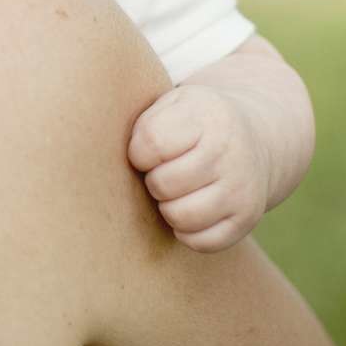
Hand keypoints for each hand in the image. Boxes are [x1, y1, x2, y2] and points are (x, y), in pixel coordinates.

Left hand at [126, 84, 271, 252]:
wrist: (254, 138)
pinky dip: (186, 231)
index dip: (138, 153)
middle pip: (163, 184)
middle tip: (161, 171)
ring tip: (174, 189)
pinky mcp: (247, 219)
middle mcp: (230, 151)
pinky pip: (201, 241)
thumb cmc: (191, 122)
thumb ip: (141, 121)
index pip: (151, 144)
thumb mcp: (170, 103)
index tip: (145, 150)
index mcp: (206, 116)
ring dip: (167, 206)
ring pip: (180, 215)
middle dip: (153, 180)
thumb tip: (91, 143)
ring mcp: (242, 187)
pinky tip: (189, 207)